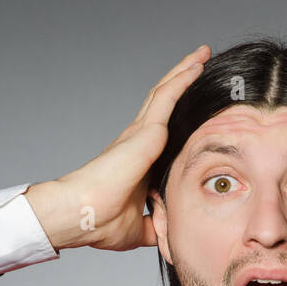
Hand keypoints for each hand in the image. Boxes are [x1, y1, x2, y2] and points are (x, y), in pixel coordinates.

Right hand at [26, 45, 211, 250]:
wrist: (84, 215)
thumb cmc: (100, 221)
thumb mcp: (139, 227)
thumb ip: (155, 224)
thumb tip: (167, 231)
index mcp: (137, 159)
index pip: (162, 128)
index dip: (177, 113)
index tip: (194, 104)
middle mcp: (138, 139)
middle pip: (164, 101)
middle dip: (182, 80)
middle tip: (200, 62)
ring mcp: (140, 132)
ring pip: (166, 91)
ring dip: (184, 71)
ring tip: (202, 54)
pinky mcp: (145, 131)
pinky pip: (168, 96)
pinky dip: (183, 78)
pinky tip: (197, 65)